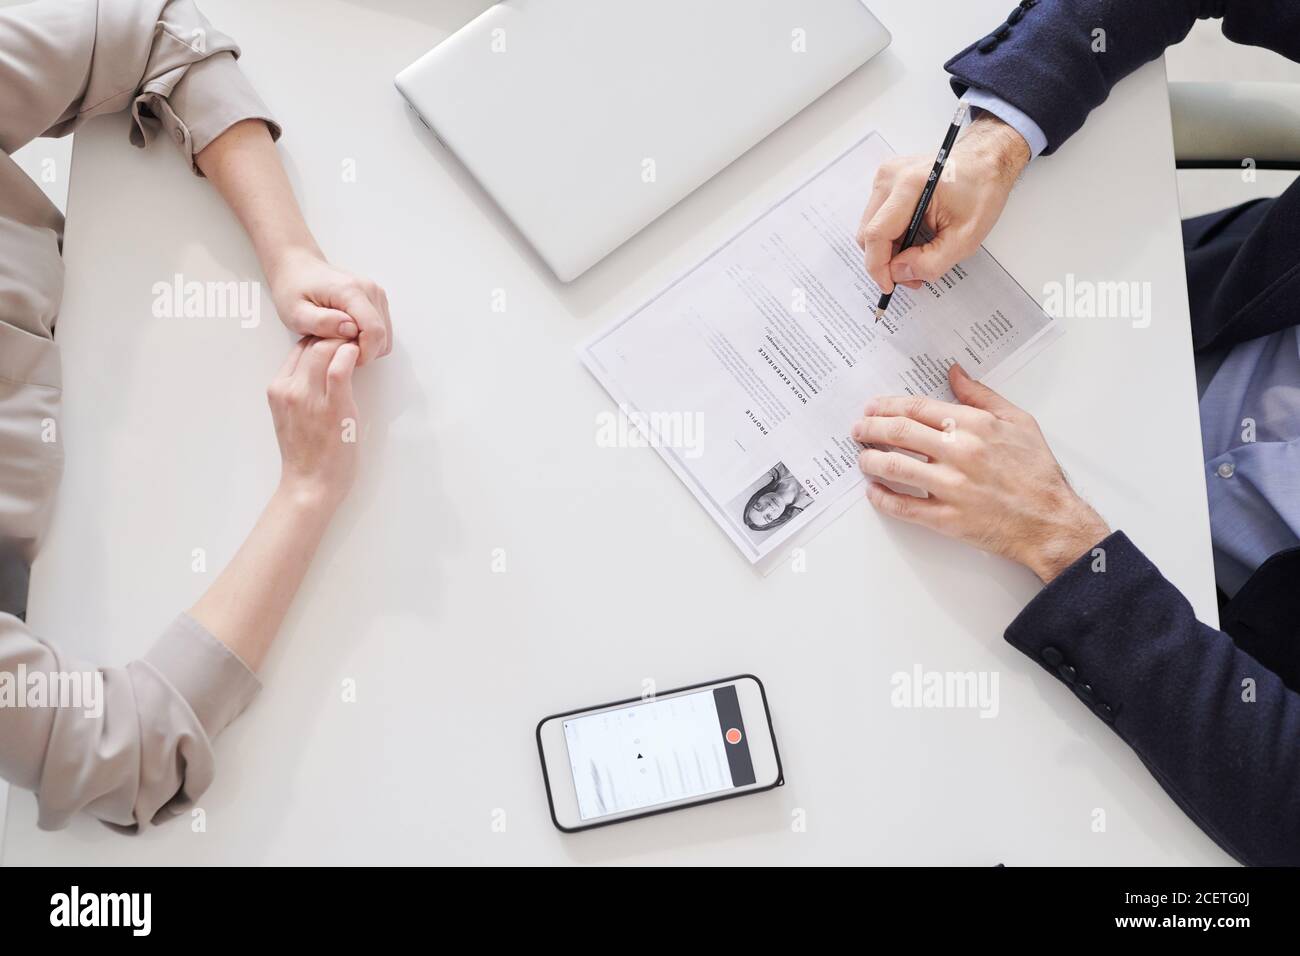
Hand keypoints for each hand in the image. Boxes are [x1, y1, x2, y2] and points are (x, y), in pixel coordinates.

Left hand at [267, 249, 391, 365]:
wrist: (298, 268)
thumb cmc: (293, 289)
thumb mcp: (295, 312)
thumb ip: (321, 322)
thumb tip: (350, 330)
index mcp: (351, 291)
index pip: (375, 331)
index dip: (363, 353)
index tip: (342, 358)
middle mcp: (370, 290)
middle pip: (382, 336)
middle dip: (364, 351)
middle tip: (336, 351)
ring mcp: (376, 294)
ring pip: (384, 335)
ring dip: (366, 346)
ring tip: (339, 341)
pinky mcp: (377, 299)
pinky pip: (381, 329)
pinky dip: (367, 339)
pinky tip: (346, 335)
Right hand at [267, 337, 361, 509]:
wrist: (309, 485)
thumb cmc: (306, 456)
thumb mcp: (291, 416)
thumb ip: (300, 391)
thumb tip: (320, 369)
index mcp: (278, 389)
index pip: (298, 347)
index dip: (320, 338)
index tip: (337, 340)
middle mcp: (290, 388)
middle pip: (311, 342)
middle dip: (334, 334)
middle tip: (354, 338)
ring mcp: (310, 396)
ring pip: (325, 348)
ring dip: (345, 341)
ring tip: (359, 346)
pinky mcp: (334, 406)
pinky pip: (341, 367)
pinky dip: (352, 355)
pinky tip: (360, 357)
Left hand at [852, 364, 1109, 582]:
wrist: (1050, 521)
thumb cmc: (1037, 472)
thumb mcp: (1018, 421)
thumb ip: (982, 395)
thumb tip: (955, 372)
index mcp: (974, 425)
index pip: (917, 408)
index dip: (887, 406)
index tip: (872, 408)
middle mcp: (959, 452)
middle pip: (899, 433)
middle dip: (870, 429)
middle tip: (858, 430)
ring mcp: (951, 487)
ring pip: (894, 467)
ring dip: (870, 460)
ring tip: (862, 457)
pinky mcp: (947, 519)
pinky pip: (903, 506)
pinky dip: (882, 498)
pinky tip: (874, 491)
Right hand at [856, 114, 1029, 294]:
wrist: (985, 161)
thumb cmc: (981, 191)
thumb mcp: (965, 238)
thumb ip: (930, 263)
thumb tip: (898, 273)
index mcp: (909, 186)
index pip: (876, 235)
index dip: (878, 267)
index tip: (889, 286)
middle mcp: (891, 177)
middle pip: (868, 233)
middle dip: (884, 261)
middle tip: (909, 276)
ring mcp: (886, 177)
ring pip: (870, 228)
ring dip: (887, 250)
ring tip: (915, 258)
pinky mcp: (887, 181)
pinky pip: (877, 218)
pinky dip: (890, 237)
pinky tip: (912, 240)